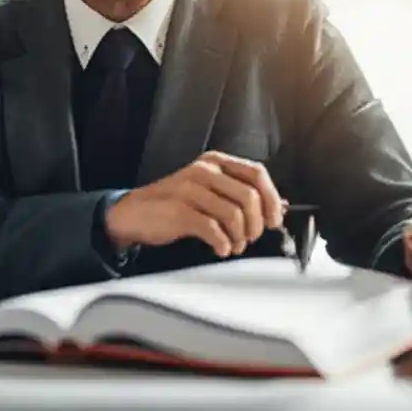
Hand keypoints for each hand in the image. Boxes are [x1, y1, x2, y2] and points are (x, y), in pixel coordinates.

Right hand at [104, 151, 283, 256]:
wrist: (133, 214)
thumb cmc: (174, 204)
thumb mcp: (207, 191)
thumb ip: (238, 194)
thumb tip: (278, 207)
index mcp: (214, 162)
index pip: (257, 173)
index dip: (271, 198)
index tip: (273, 219)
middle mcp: (204, 171)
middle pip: (249, 196)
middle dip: (256, 224)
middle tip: (250, 237)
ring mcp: (190, 189)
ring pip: (234, 214)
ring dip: (240, 237)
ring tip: (234, 245)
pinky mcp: (179, 211)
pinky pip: (213, 229)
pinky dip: (223, 244)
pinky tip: (221, 249)